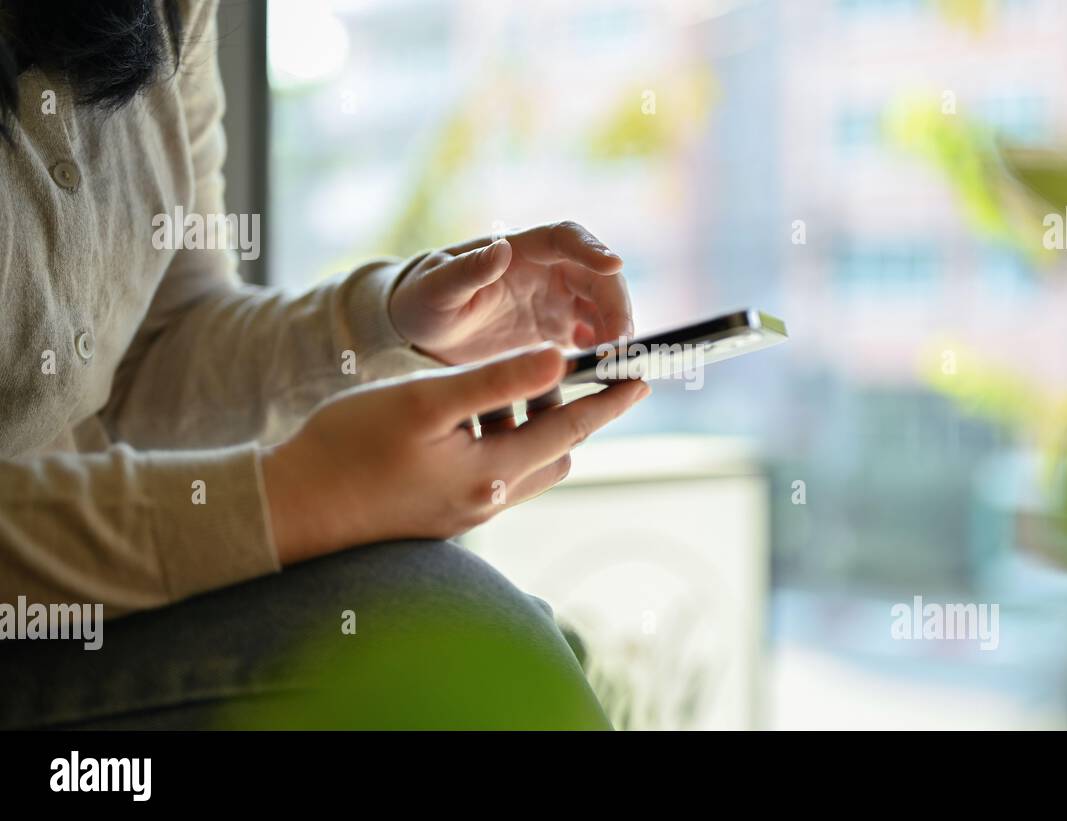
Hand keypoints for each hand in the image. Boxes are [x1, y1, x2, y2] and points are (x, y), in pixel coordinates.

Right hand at [261, 347, 648, 565]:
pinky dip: (497, 440)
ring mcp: (465, 513)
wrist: (290, 508)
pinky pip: (492, 474)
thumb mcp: (427, 401)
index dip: (610, 401)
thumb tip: (561, 357)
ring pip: (523, 464)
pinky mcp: (442, 516)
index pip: (572, 430)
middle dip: (565, 408)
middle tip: (551, 366)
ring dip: (526, 424)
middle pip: (554, 450)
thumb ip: (499, 380)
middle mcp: (488, 501)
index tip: (643, 378)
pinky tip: (462, 416)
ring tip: (496, 385)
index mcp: (493, 474)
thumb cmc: (350, 446)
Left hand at [388, 220, 633, 363]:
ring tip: (617, 362)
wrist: (421, 331)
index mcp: (520, 249)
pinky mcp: (556, 329)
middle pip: (597, 277)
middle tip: (621, 342)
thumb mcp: (437, 287)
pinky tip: (602, 368)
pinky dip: (604, 348)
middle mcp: (546, 270)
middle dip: (616, 305)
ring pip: (602, 306)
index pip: (565, 238)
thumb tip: (500, 249)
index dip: (592, 248)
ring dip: (616, 330)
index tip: (614, 265)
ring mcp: (555, 299)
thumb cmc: (424, 299)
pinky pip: (592, 334)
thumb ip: (467, 270)